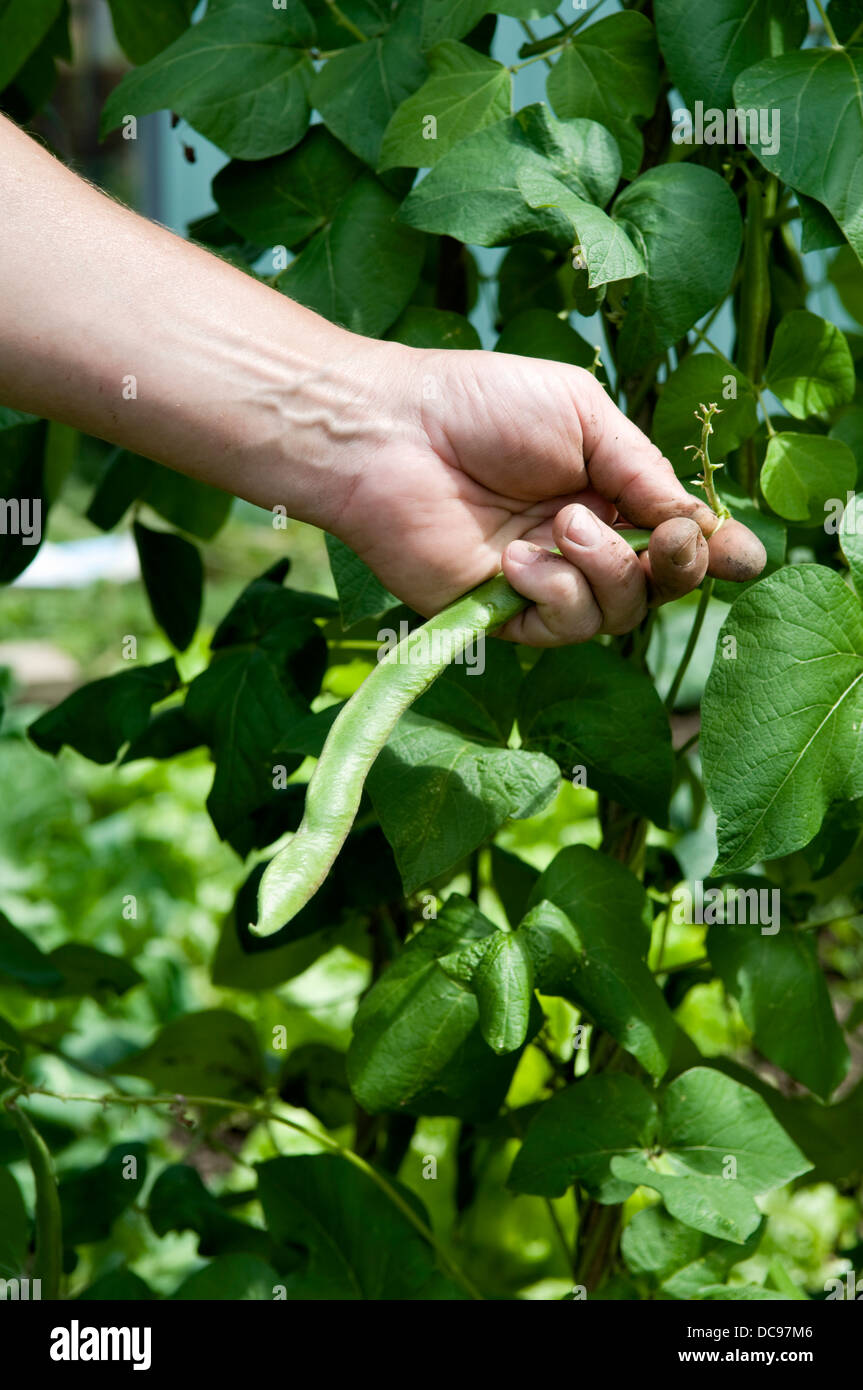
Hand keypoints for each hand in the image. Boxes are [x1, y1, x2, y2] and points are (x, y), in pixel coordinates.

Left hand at [331, 344, 766, 645]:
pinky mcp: (501, 614)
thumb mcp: (583, 418)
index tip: (742, 555)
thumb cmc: (481, 406)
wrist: (391, 432)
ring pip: (618, 612)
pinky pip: (560, 628)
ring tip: (564, 523)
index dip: (713, 549)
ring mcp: (542, 581)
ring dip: (606, 570)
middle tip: (665, 536)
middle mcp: (581, 541)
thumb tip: (706, 526)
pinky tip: (517, 559)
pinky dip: (555, 594)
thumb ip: (645, 472)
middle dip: (677, 564)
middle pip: (659, 584)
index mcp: (606, 489)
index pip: (674, 534)